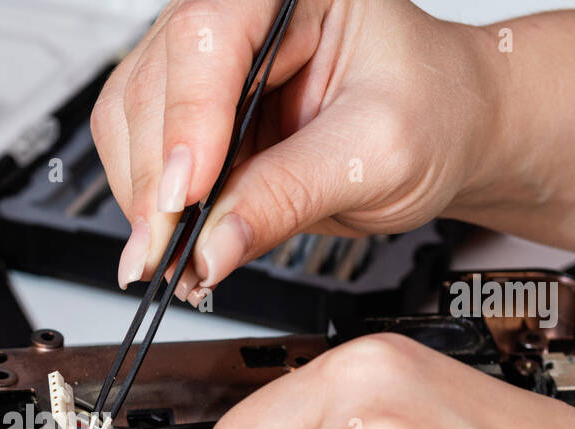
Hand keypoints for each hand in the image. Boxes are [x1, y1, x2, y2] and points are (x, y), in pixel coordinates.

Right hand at [91, 0, 498, 298]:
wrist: (445, 130)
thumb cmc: (433, 111)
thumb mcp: (375, 157)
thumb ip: (288, 197)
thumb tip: (212, 247)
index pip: (207, 38)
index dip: (187, 121)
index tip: (186, 199)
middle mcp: (237, 15)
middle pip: (153, 85)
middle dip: (157, 181)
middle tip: (169, 254)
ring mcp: (205, 64)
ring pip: (129, 122)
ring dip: (145, 200)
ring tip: (175, 259)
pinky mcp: (191, 112)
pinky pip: (139, 154)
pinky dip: (151, 207)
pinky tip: (177, 242)